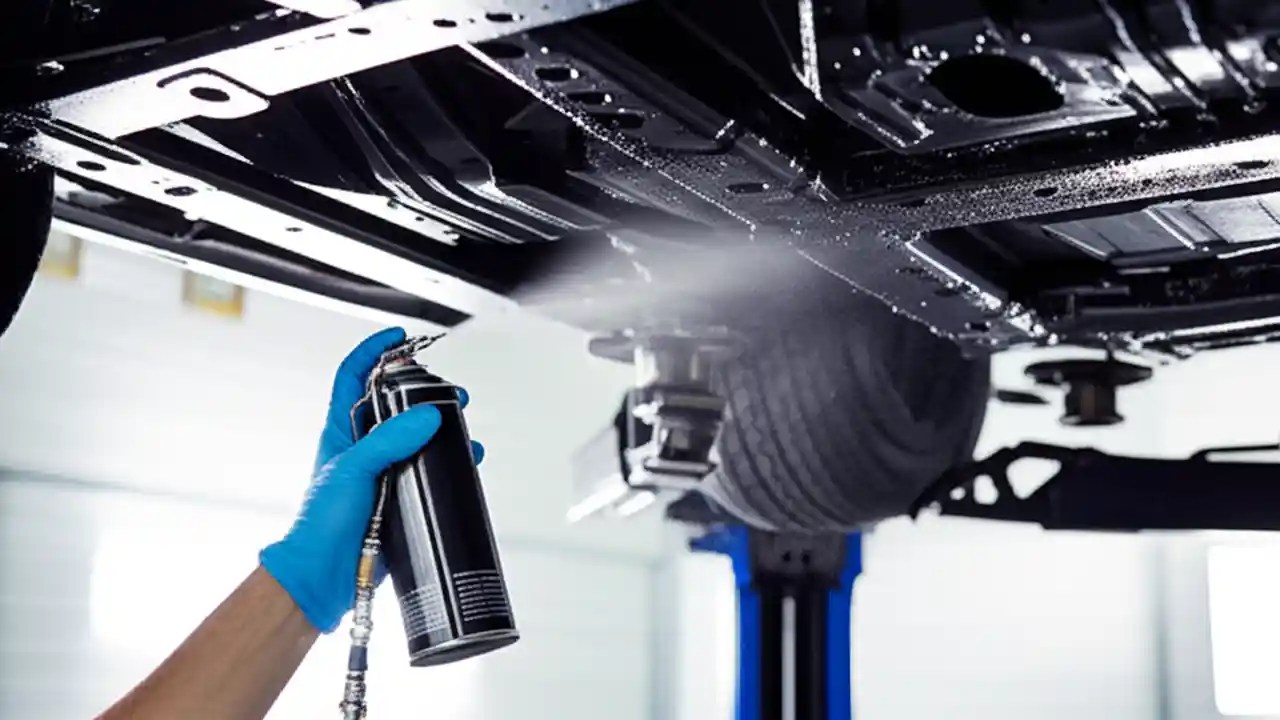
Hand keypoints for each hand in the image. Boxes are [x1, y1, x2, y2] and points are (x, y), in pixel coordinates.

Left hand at [259, 328, 482, 632]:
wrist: (325, 577)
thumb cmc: (322, 524)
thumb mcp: (353, 469)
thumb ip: (389, 438)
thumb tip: (426, 414)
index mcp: (341, 432)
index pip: (353, 376)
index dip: (373, 351)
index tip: (400, 337)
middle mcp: (363, 449)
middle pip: (394, 405)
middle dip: (423, 391)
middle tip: (449, 391)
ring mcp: (383, 474)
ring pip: (417, 439)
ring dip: (442, 429)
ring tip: (463, 426)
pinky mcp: (400, 499)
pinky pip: (428, 472)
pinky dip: (449, 463)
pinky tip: (466, 461)